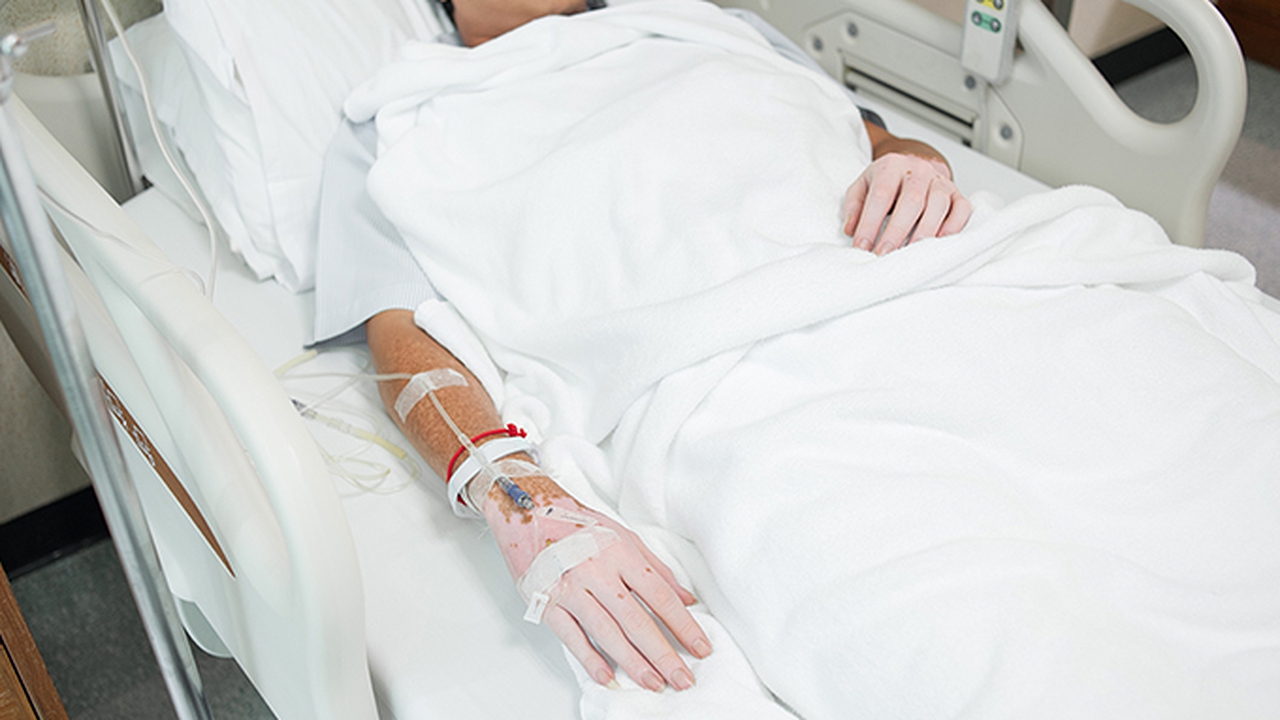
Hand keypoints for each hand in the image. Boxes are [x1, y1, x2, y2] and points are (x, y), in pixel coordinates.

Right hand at [479, 475, 711, 691]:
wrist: (527, 513)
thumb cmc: (578, 524)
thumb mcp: (624, 537)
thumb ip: (656, 568)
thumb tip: (686, 598)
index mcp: (621, 553)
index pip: (660, 596)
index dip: (683, 625)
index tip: (700, 647)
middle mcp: (597, 571)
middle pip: (637, 620)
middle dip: (663, 654)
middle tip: (682, 678)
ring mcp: (571, 589)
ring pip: (607, 633)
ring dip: (633, 662)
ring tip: (654, 682)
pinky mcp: (548, 602)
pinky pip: (572, 636)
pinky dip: (590, 659)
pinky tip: (608, 676)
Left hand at [842, 151, 971, 254]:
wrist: (914, 165)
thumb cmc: (886, 181)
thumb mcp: (863, 186)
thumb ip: (853, 206)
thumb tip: (850, 229)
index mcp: (891, 166)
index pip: (881, 195)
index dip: (870, 223)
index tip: (861, 246)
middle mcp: (919, 171)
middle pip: (912, 200)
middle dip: (897, 231)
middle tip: (884, 255)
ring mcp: (940, 181)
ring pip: (938, 204)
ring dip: (924, 232)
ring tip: (911, 255)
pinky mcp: (957, 194)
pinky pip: (962, 209)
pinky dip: (953, 227)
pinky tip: (939, 244)